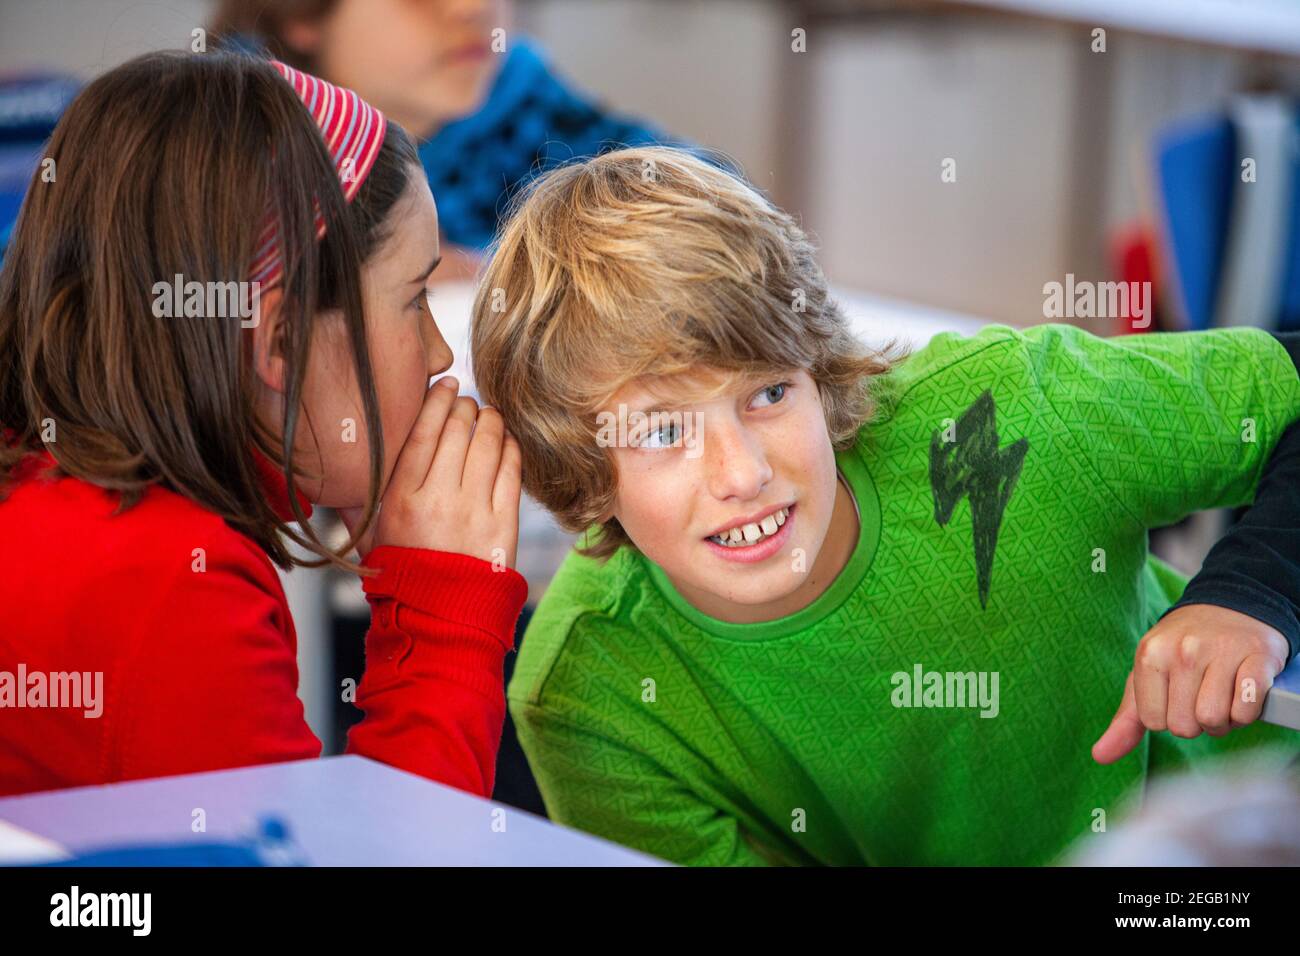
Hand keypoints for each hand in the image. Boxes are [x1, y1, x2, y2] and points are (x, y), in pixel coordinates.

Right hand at [340, 376, 521, 567]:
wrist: (438, 619)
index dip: (437, 401)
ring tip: (490, 415)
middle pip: (458, 432)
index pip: (422, 433)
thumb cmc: (403, 573)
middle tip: (469, 401)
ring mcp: (474, 511)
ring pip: (489, 445)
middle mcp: (438, 500)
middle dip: (466, 407)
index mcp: (401, 498)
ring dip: (492, 422)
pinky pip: (512, 472)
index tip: (446, 384)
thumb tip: (344, 468)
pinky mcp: (504, 524)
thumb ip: (361, 500)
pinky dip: (511, 449)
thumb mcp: (371, 535)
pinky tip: (507, 441)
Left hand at [1092, 603, 1290, 763]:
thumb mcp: (1147, 676)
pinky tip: (1243, 690)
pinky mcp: (1258, 657)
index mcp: (1150, 654)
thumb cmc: (1183, 650)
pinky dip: (1247, 712)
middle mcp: (1183, 650)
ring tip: (1223, 695)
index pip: (1155, 723)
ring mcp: (1221, 650)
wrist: (1231, 608)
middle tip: (1203, 696)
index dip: (1169, 719)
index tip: (1178, 698)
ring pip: (1215, 720)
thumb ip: (1126, 719)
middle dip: (1197, 722)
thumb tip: (1100, 756)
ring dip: (1223, 720)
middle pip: (1185, 726)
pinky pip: (1247, 709)